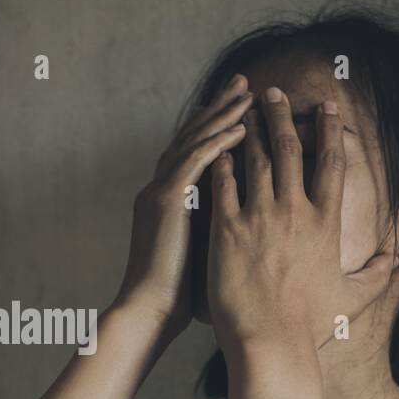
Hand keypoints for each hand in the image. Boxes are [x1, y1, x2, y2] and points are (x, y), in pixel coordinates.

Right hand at [114, 73, 253, 338]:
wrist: (150, 313)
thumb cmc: (178, 295)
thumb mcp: (199, 250)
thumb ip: (213, 226)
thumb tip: (245, 220)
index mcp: (165, 201)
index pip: (192, 152)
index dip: (214, 127)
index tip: (239, 108)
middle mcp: (159, 189)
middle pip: (191, 136)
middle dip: (218, 109)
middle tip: (244, 84)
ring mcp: (159, 193)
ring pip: (193, 141)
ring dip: (221, 115)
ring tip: (248, 94)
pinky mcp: (165, 202)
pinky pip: (194, 162)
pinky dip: (218, 143)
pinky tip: (242, 129)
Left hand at [206, 87, 395, 357]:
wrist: (269, 342)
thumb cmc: (309, 325)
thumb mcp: (352, 297)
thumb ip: (376, 274)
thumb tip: (394, 258)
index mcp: (326, 223)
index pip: (332, 165)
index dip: (330, 132)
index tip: (326, 109)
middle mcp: (295, 212)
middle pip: (291, 150)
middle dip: (284, 116)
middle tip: (275, 93)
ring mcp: (260, 218)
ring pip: (256, 159)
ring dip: (252, 129)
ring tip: (246, 108)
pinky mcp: (227, 230)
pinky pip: (223, 184)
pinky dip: (221, 161)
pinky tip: (217, 144)